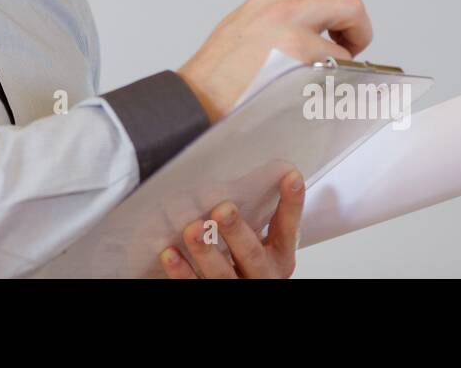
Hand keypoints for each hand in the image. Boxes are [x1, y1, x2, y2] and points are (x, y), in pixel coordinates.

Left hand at [159, 170, 305, 278]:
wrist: (244, 285)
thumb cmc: (247, 259)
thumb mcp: (262, 238)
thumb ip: (256, 212)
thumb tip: (253, 164)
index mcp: (279, 256)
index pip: (288, 228)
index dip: (291, 204)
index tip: (291, 176)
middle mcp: (262, 274)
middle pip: (251, 254)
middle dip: (236, 231)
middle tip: (223, 209)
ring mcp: (237, 288)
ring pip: (222, 275)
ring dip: (206, 251)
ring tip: (192, 229)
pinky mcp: (212, 295)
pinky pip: (195, 287)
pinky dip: (181, 272)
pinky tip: (169, 253)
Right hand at [177, 0, 371, 123]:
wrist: (196, 100)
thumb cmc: (217, 73)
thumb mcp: (245, 23)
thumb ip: (280, 14)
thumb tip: (314, 21)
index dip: (343, 6)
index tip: (339, 25)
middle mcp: (283, 8)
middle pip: (350, 2)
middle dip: (358, 27)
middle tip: (347, 48)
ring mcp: (293, 35)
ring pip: (348, 41)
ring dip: (345, 60)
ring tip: (324, 74)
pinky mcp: (298, 64)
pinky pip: (337, 70)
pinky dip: (334, 83)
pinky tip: (313, 90)